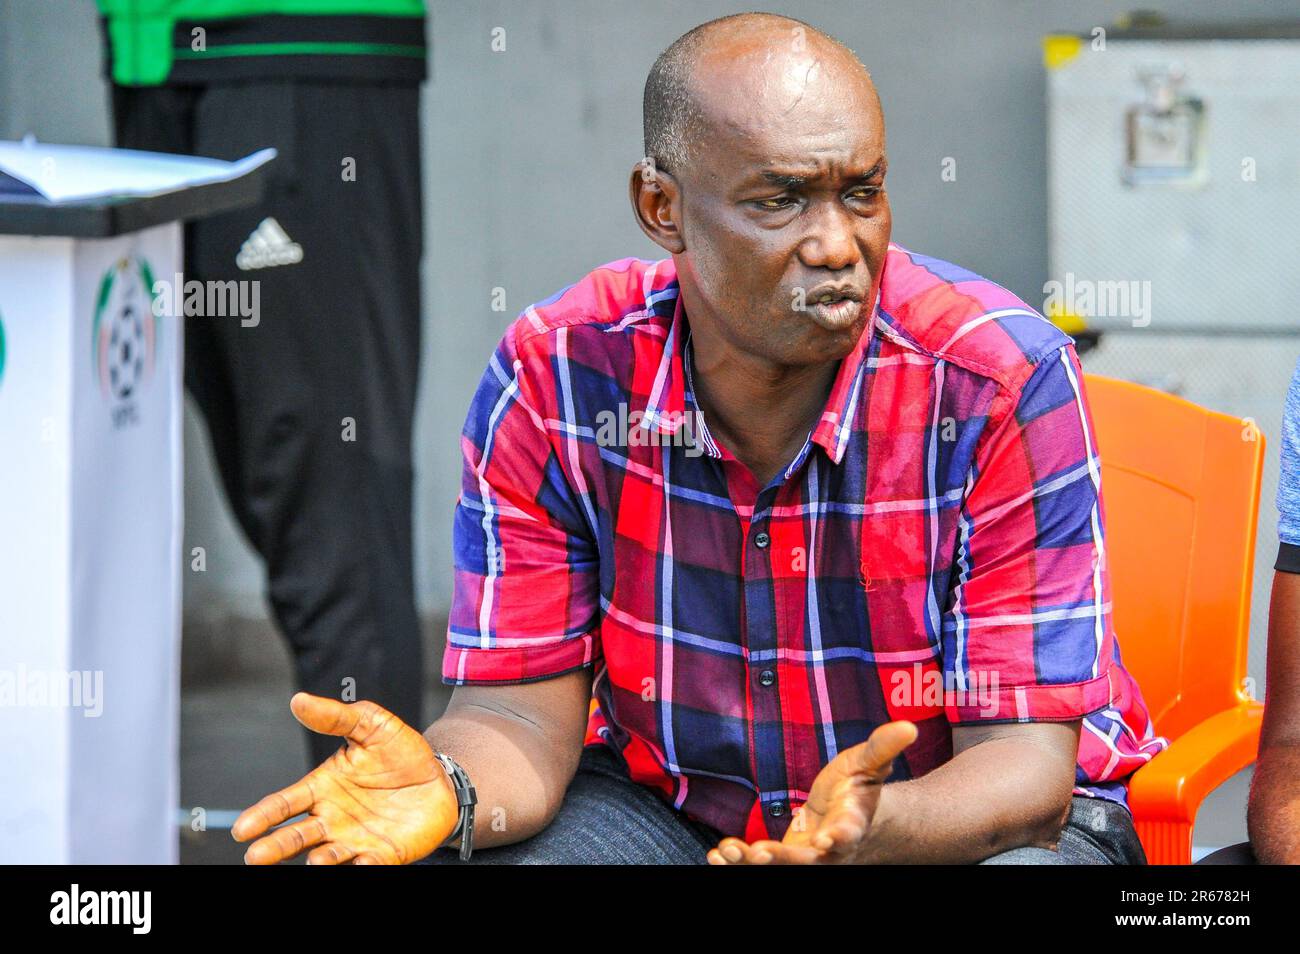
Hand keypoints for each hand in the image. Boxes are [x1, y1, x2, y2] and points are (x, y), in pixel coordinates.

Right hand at [232, 693, 457, 864]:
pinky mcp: (382, 856)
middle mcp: (331, 819)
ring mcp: (355, 840)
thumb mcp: (371, 725)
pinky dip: (360, 868)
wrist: (440, 778)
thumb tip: (298, 700)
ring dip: (320, 861)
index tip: (242, 829)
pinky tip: (358, 864)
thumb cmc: (399, 752)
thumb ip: (336, 717)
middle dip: (275, 848)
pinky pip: (367, 866)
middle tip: (255, 857)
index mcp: (321, 789)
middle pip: (296, 837)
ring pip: (327, 856)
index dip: (262, 816)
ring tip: (316, 861)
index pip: (284, 804)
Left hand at [708, 720, 916, 864]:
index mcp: (853, 825)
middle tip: (762, 852)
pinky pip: (760, 866)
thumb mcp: (870, 764)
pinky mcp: (783, 860)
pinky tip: (718, 855)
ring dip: (753, 863)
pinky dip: (738, 862)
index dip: (839, 837)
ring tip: (729, 852)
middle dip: (784, 859)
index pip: (848, 834)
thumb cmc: (858, 789)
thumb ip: (883, 747)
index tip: (828, 838)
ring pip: (780, 869)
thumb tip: (908, 726)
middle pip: (808, 862)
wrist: (849, 818)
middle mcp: (830, 852)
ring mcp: (805, 860)